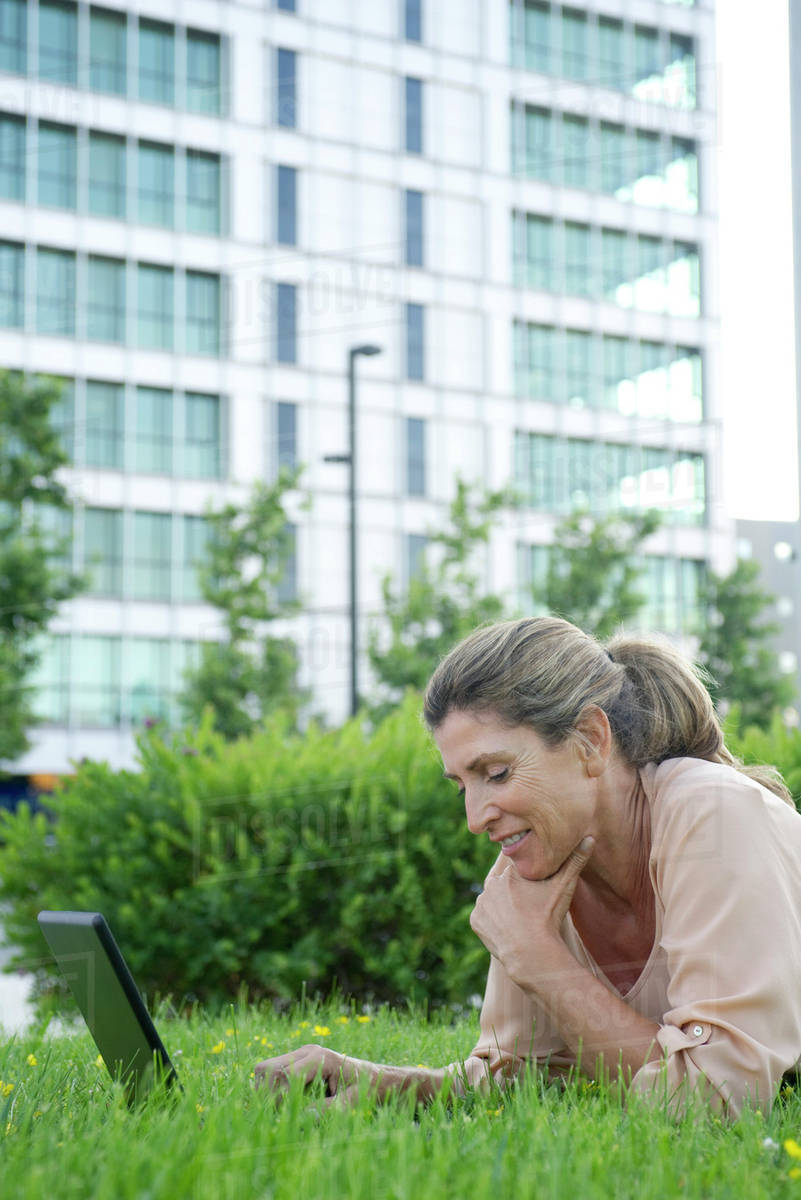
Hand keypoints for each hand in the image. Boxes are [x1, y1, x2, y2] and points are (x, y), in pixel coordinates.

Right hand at [254, 1045, 376, 1108]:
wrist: (374, 1077)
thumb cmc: (366, 1089)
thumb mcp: (352, 1102)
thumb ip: (328, 1109)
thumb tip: (303, 1116)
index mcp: (321, 1057)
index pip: (286, 1075)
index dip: (281, 1098)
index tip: (286, 1118)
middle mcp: (307, 1051)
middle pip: (269, 1069)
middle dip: (268, 1095)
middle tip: (280, 1115)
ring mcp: (300, 1054)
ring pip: (265, 1069)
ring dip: (266, 1091)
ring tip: (282, 1109)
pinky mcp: (297, 1062)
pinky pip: (270, 1073)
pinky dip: (270, 1089)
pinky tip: (285, 1102)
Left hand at [469, 836, 594, 987]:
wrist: (530, 953)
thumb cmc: (548, 916)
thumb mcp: (564, 886)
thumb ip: (576, 861)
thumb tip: (589, 837)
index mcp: (509, 871)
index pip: (516, 866)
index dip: (526, 875)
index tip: (534, 885)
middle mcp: (490, 884)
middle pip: (503, 883)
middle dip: (514, 890)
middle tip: (529, 904)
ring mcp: (481, 903)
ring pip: (493, 899)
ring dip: (502, 905)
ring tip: (519, 917)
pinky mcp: (475, 921)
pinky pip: (484, 917)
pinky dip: (493, 920)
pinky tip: (508, 927)